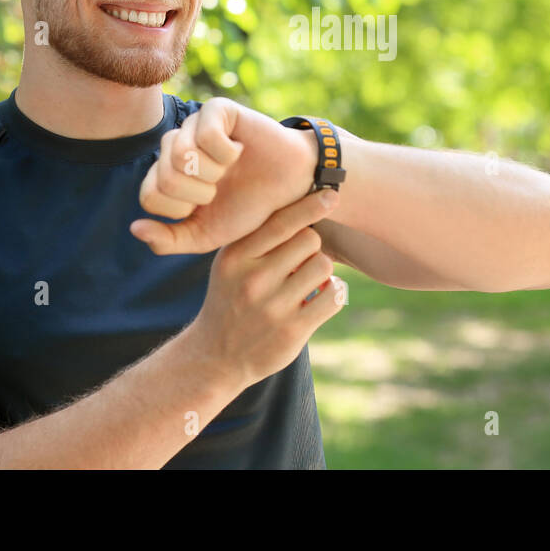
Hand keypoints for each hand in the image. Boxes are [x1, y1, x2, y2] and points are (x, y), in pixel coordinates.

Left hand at [130, 97, 318, 254]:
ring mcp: (193, 125)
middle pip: (165, 176)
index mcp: (166, 174)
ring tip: (229, 169)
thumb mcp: (206, 235)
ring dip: (213, 172)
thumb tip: (134, 228)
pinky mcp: (216, 109)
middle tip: (221, 187)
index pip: (149, 195)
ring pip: (182, 154)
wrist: (288, 187)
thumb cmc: (247, 207)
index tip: (205, 205)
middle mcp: (175, 146)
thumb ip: (170, 240)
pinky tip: (238, 151)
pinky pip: (206, 135)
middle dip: (200, 193)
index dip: (180, 209)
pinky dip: (227, 153)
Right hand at [186, 188, 347, 390]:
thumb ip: (258, 237)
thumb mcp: (230, 264)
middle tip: (300, 260)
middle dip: (311, 246)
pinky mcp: (293, 331)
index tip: (331, 194)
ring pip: (324, 265)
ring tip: (307, 281)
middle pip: (310, 239)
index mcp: (236, 257)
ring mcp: (274, 307)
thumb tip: (306, 205)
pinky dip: (332, 293)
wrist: (215, 356)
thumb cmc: (230, 297)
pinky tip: (319, 297)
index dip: (311, 205)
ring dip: (322, 271)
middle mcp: (254, 280)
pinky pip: (334, 296)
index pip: (282, 222)